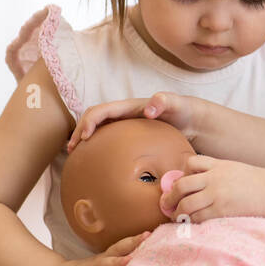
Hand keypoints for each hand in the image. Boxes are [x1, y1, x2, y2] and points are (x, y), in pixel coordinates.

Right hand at [66, 92, 197, 152]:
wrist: (192, 119)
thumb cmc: (183, 110)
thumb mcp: (176, 104)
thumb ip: (164, 102)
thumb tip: (149, 108)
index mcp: (128, 108)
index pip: (100, 111)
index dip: (88, 122)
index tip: (84, 138)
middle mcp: (123, 115)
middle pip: (93, 120)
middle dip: (80, 132)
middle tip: (72, 150)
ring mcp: (125, 126)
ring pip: (98, 130)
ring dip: (85, 140)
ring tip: (77, 157)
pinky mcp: (129, 137)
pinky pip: (108, 140)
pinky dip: (98, 148)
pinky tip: (98, 163)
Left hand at [159, 155, 264, 222]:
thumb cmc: (263, 183)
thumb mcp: (239, 169)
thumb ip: (221, 174)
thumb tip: (204, 184)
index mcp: (220, 164)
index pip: (191, 162)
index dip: (182, 173)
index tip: (181, 184)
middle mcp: (214, 177)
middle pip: (181, 184)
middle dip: (170, 196)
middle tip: (166, 203)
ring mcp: (217, 194)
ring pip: (185, 203)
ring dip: (177, 212)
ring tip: (176, 217)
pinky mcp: (222, 210)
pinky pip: (198, 217)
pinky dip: (190, 221)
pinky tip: (190, 224)